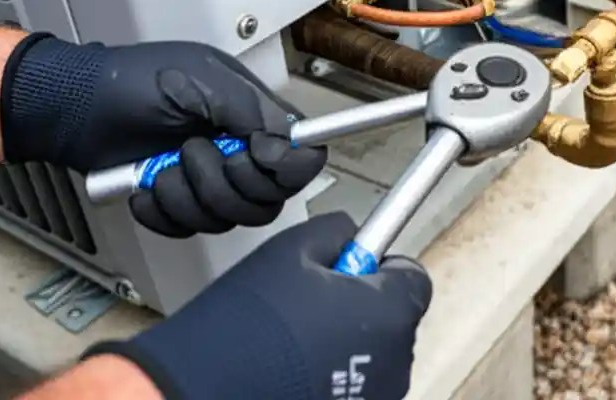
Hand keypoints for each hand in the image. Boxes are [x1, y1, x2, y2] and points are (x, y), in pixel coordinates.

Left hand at [0, 33, 326, 236]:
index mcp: (252, 116)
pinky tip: (148, 187)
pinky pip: (190, 229)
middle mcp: (238, 150)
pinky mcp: (181, 203)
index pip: (303, 154)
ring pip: (228, 218)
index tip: (254, 157)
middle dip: (225, 183)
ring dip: (189, 196)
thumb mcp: (196, 80)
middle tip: (193, 151)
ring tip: (164, 168)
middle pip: (268, 198)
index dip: (287, 167)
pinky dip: (164, 212)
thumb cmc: (127, 83)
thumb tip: (283, 143)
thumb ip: (248, 108)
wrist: (73, 109)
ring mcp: (210, 180)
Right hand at [87, 212, 432, 399]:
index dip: (377, 267)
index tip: (348, 266)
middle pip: (392, 317)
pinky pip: (354, 385)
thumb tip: (349, 234)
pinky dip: (332, 374)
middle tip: (311, 302)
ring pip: (373, 354)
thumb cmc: (249, 324)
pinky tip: (293, 368)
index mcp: (391, 310)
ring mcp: (377, 395)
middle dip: (360, 304)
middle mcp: (396, 359)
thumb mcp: (293, 250)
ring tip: (294, 339)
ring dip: (346, 342)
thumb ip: (335, 233)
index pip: (411, 276)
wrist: (203, 389)